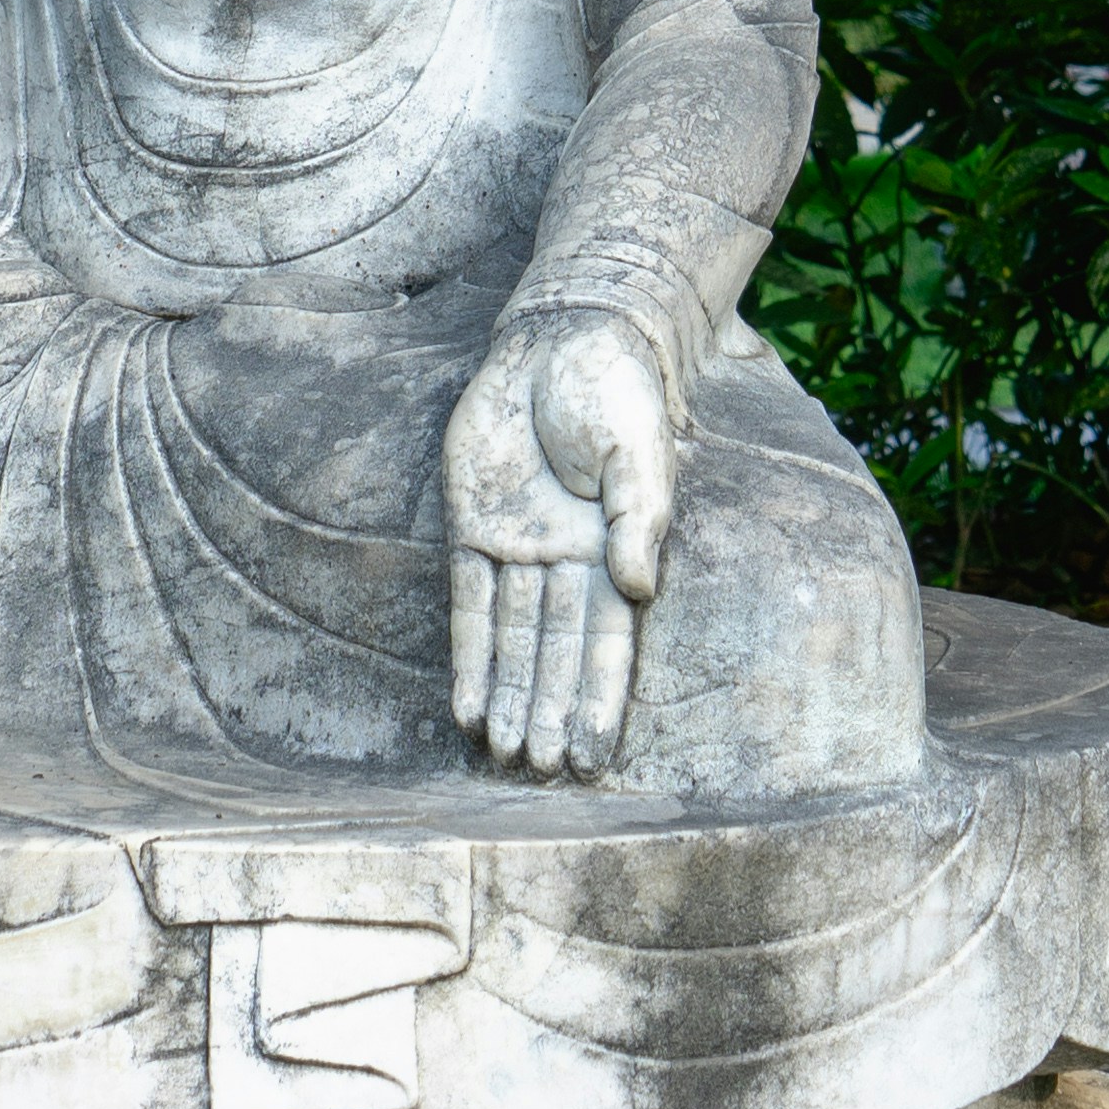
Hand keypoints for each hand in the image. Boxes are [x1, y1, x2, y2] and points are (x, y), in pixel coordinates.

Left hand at [441, 310, 675, 783]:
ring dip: (510, 697)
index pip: (607, 641)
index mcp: (614, 552)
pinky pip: (467, 604)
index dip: (599, 699)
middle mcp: (565, 562)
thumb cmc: (614, 394)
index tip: (593, 754)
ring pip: (511, 639)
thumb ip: (639, 519)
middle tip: (540, 769)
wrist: (561, 339)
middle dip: (548, 710)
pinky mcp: (471, 527)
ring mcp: (516, 548)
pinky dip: (468, 657)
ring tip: (506, 756)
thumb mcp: (639, 454)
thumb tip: (641, 587)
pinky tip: (467, 708)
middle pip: (555, 652)